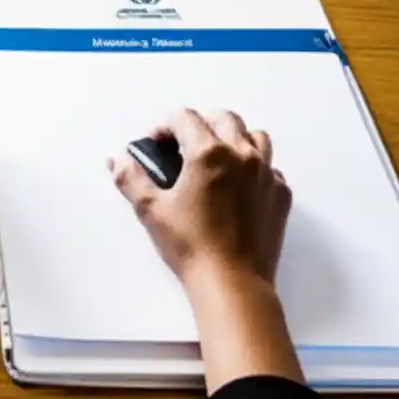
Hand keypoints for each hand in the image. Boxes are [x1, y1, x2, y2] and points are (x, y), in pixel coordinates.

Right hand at [108, 109, 292, 287]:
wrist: (231, 280)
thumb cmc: (192, 246)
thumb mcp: (150, 210)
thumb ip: (131, 178)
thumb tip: (118, 161)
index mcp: (208, 154)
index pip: (185, 118)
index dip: (164, 125)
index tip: (156, 141)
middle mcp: (242, 156)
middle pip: (224, 118)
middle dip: (199, 123)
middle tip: (182, 143)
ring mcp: (266, 174)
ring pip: (254, 136)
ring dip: (232, 137)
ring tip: (215, 156)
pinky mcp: (280, 194)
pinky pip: (270, 166)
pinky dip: (253, 166)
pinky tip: (238, 184)